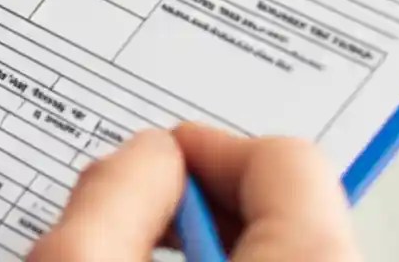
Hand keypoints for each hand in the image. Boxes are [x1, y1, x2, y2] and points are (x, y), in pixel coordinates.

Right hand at [28, 123, 361, 260]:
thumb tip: (142, 155)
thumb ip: (114, 193)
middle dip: (197, 203)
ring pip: (271, 251)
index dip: (205, 148)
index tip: (154, 159)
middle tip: (133, 226)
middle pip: (285, 205)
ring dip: (203, 249)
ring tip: (134, 260)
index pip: (285, 158)